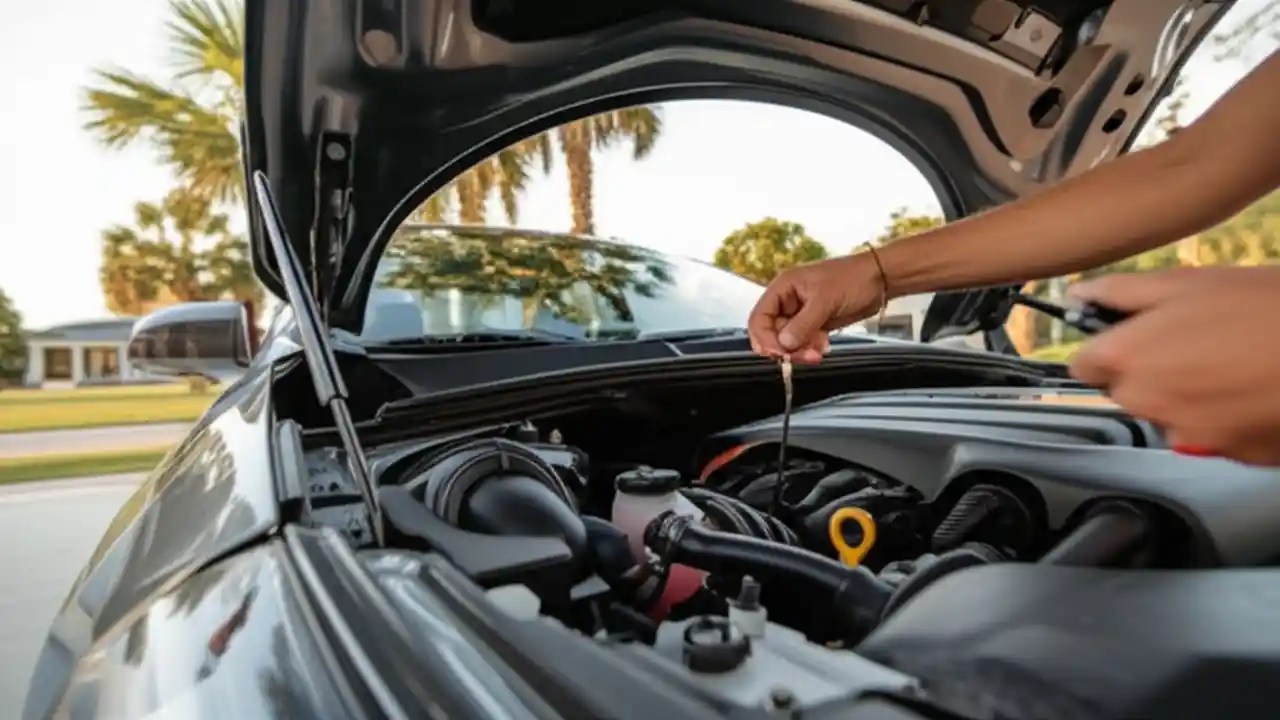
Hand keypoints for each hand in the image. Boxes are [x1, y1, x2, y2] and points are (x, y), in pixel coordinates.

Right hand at [747, 253, 883, 363]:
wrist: (880, 280)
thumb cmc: (853, 279)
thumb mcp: (826, 300)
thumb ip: (803, 324)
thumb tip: (784, 344)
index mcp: (783, 287)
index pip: (759, 317)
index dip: (764, 338)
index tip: (778, 354)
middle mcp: (788, 301)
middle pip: (772, 333)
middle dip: (786, 348)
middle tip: (804, 356)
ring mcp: (801, 313)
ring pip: (788, 341)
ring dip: (800, 351)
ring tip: (818, 351)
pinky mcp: (814, 324)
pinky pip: (803, 342)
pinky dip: (810, 349)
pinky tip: (824, 347)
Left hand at [1068, 266, 1279, 465]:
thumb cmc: (1271, 307)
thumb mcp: (1190, 282)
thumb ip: (1122, 293)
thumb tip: (1079, 296)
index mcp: (1130, 356)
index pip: (1085, 366)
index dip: (1108, 348)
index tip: (1132, 336)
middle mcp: (1150, 402)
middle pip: (1127, 392)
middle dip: (1150, 371)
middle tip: (1199, 341)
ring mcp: (1189, 433)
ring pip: (1170, 416)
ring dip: (1189, 396)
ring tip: (1236, 362)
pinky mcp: (1229, 454)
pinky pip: (1211, 436)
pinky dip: (1226, 417)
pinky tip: (1256, 388)